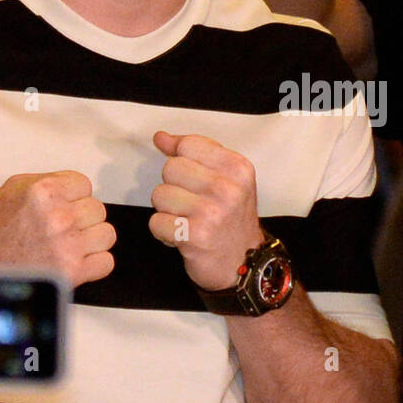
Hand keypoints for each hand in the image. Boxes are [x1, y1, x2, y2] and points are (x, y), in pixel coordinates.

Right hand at [0, 171, 115, 287]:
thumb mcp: (14, 188)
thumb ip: (48, 180)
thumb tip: (77, 184)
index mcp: (45, 191)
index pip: (85, 184)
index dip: (74, 195)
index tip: (63, 206)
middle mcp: (59, 216)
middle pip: (97, 209)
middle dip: (82, 218)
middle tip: (63, 228)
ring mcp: (68, 245)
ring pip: (107, 234)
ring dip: (92, 240)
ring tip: (72, 244)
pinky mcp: (74, 271)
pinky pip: (106, 262)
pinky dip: (95, 263)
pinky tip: (78, 260)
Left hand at [149, 131, 265, 290]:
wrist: (246, 265)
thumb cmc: (232, 219)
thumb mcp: (227, 180)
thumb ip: (196, 154)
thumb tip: (161, 137)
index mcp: (238, 168)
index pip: (189, 145)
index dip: (179, 158)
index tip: (187, 174)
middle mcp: (227, 188)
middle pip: (171, 168)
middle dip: (173, 186)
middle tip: (191, 203)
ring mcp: (211, 212)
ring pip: (159, 194)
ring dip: (167, 210)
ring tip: (186, 220)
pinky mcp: (195, 236)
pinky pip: (156, 221)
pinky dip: (163, 231)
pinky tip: (181, 236)